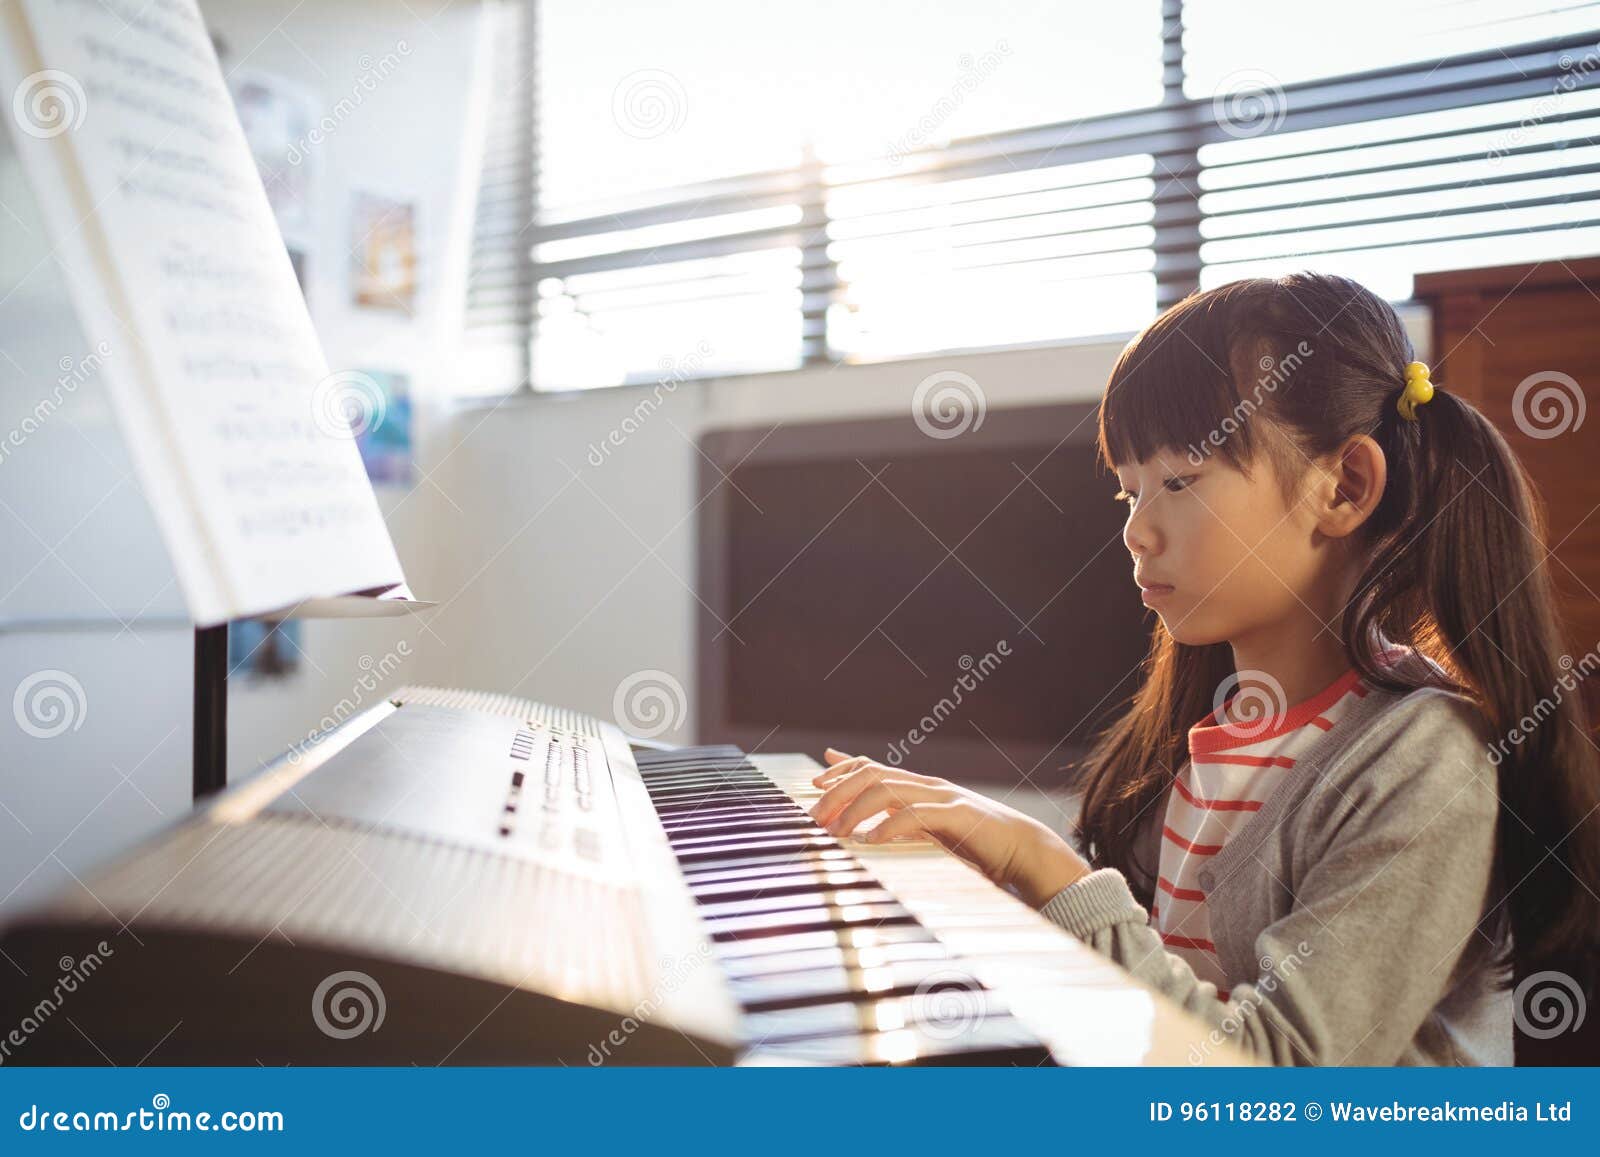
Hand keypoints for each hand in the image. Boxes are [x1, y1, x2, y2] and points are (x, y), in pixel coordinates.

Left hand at [809, 747, 1092, 907]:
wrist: (1024, 850)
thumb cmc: (976, 844)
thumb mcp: (931, 830)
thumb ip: (900, 820)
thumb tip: (866, 824)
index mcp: (920, 786)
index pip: (871, 765)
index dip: (839, 770)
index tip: (813, 784)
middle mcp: (928, 785)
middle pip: (871, 774)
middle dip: (837, 791)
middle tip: (815, 816)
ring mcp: (943, 796)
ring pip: (887, 789)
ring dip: (855, 809)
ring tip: (836, 831)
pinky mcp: (958, 815)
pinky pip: (916, 814)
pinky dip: (888, 827)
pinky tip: (871, 841)